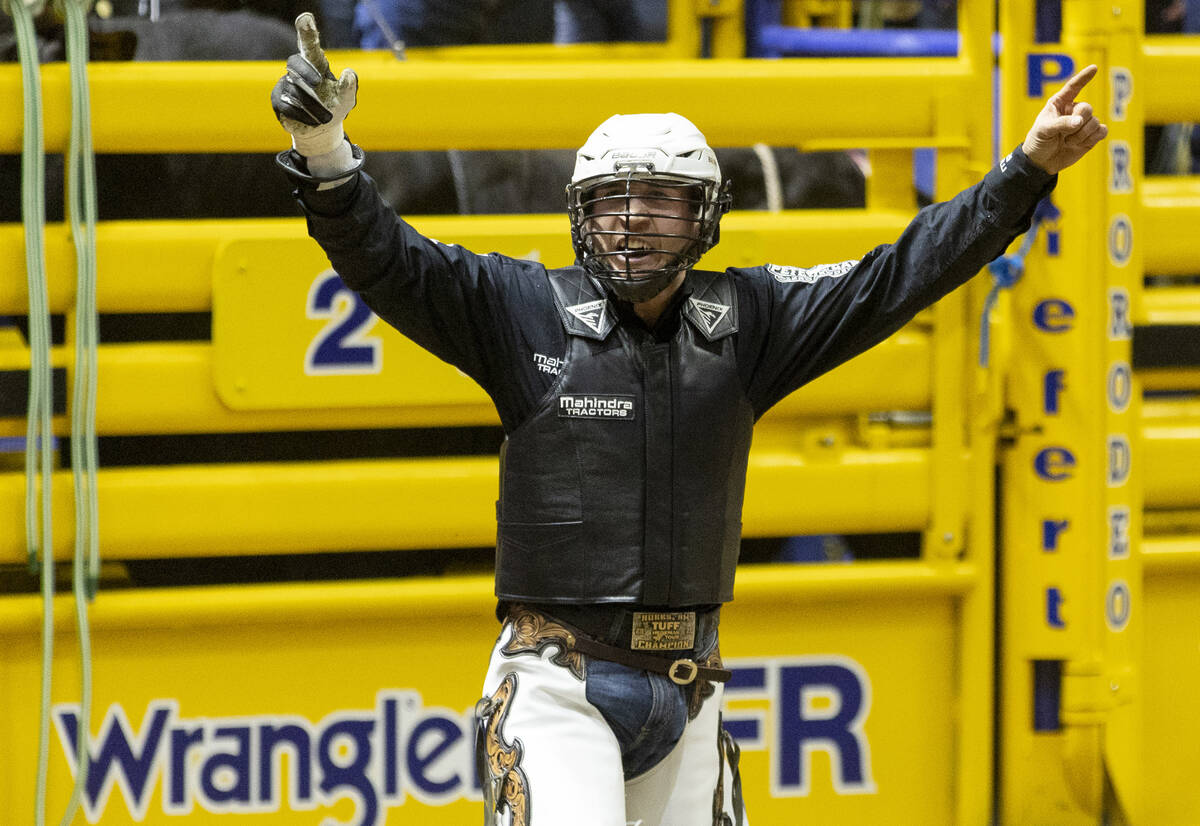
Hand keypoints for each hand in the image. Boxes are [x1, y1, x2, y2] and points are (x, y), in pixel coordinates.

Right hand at [271, 13, 357, 156]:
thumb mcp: (346, 99)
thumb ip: (349, 87)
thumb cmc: (335, 107)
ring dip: (313, 106)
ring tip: (326, 118)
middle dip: (305, 71)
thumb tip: (350, 73)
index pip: (309, 44)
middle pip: (295, 61)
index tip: (306, 18)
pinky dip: (302, 115)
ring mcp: (285, 84)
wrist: (321, 130)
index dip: (307, 32)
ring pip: (294, 90)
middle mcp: (298, 70)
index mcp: (316, 64)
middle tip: (318, 83)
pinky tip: (313, 122)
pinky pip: (286, 105)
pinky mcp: (278, 99)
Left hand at [1021, 64, 1107, 173]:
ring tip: (1067, 142)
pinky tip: (1080, 144)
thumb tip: (1080, 122)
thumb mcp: (1044, 131)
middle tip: (1064, 134)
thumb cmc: (1038, 142)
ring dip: (1081, 135)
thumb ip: (1061, 123)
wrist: (1041, 162)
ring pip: (1095, 122)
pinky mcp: (1092, 135)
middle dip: (1078, 122)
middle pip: (1087, 108)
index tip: (1094, 68)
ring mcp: (1084, 123)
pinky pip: (1102, 131)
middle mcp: (1074, 110)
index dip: (1083, 78)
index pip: (1073, 87)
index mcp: (1059, 103)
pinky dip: (1092, 138)